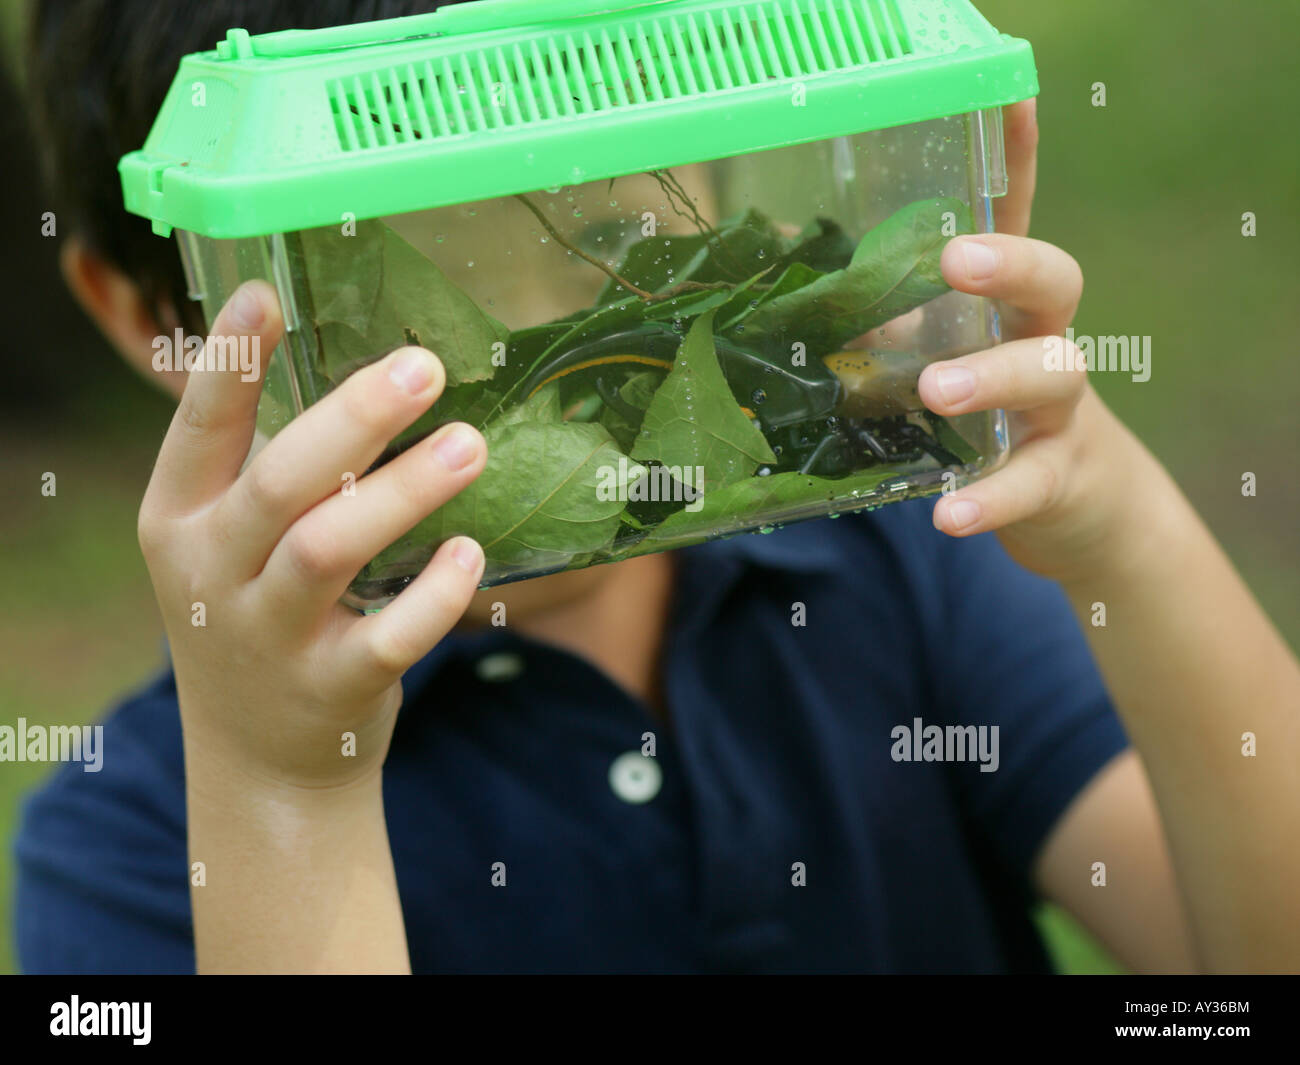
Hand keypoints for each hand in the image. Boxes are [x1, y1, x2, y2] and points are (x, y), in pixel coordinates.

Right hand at [137, 281, 486, 790]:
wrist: (260, 759)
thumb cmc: (260, 613)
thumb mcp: (230, 545)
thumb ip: (274, 470)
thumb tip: (367, 373)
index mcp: (179, 521)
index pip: (197, 430)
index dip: (229, 363)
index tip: (266, 291)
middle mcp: (212, 575)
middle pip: (278, 484)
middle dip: (351, 419)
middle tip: (424, 368)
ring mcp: (268, 637)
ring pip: (328, 551)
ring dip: (403, 493)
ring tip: (471, 444)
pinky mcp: (331, 689)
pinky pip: (387, 638)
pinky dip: (433, 595)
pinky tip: (471, 552)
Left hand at [917, 99, 1144, 581]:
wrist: (1071, 502)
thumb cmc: (984, 415)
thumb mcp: (939, 358)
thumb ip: (885, 324)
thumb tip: (788, 283)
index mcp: (1005, 305)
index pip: (1017, 218)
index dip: (1019, 158)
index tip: (1014, 98)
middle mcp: (1044, 340)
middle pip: (1056, 281)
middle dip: (1010, 265)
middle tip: (956, 261)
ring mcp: (1060, 411)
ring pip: (1051, 374)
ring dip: (992, 378)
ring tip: (936, 391)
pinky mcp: (1059, 477)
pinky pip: (1029, 484)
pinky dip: (989, 500)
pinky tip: (948, 515)